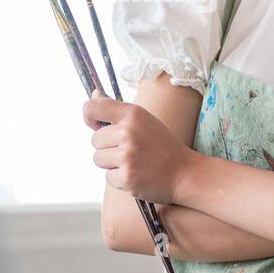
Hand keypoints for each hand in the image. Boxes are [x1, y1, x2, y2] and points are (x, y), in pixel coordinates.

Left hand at [83, 89, 192, 204]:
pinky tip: (136, 174)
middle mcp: (128, 132)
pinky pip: (108, 177)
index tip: (97, 125)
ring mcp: (127, 156)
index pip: (92, 108)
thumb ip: (116, 109)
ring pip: (98, 159)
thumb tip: (94, 93)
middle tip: (130, 150)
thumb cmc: (162, 145)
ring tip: (133, 162)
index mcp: (132, 113)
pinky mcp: (127, 177)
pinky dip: (119, 179)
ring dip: (111, 163)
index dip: (89, 116)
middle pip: (95, 140)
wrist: (185, 172)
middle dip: (107, 147)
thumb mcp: (143, 120)